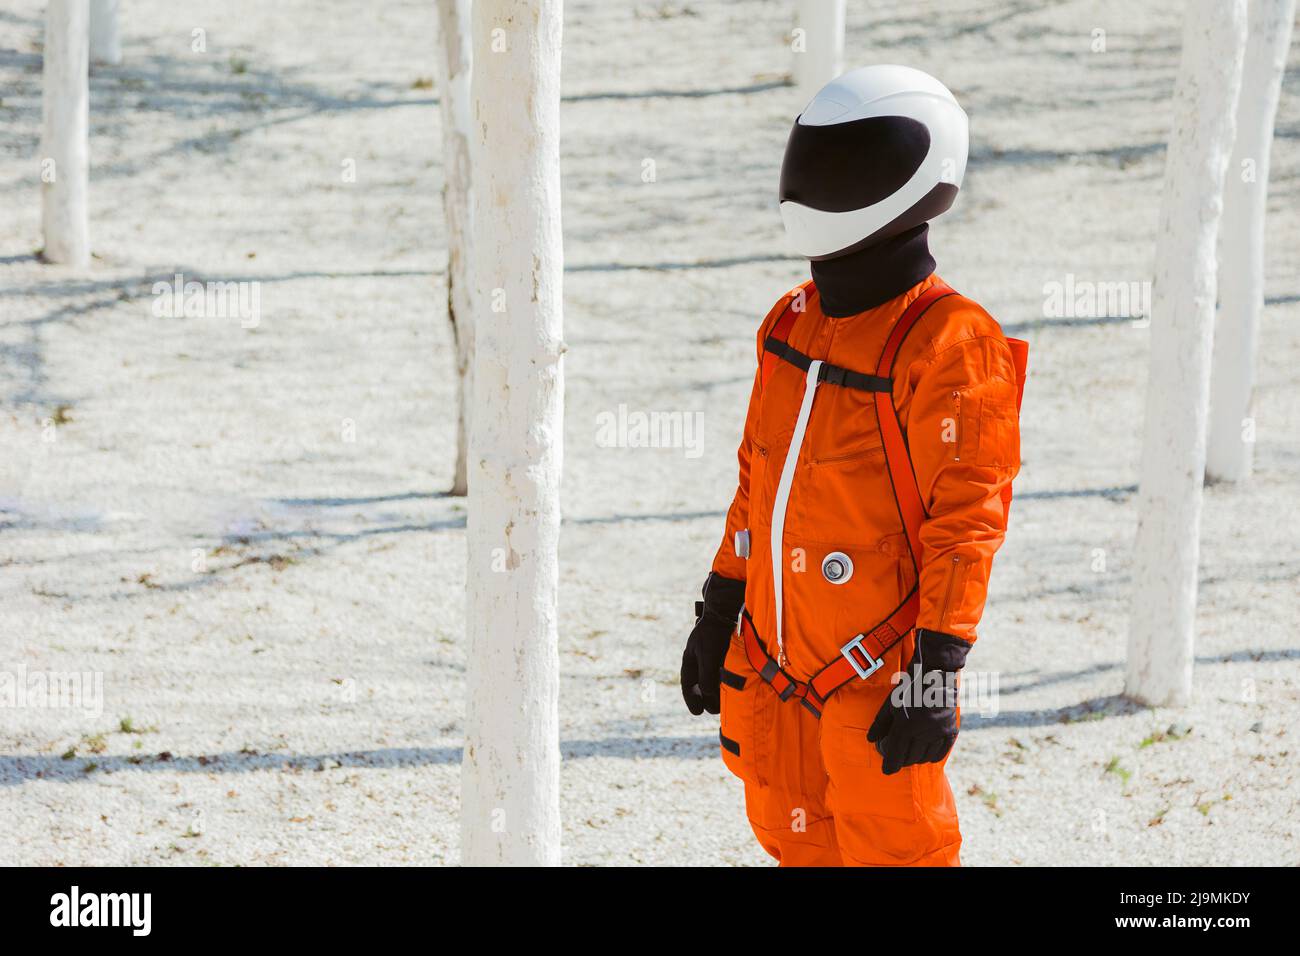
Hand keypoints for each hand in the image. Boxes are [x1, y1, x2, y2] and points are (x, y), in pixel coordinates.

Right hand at [680, 573, 744, 715]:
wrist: (727, 611)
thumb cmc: (713, 632)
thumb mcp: (707, 655)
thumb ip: (706, 676)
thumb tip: (708, 696)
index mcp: (690, 660)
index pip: (688, 685)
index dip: (691, 700)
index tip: (698, 712)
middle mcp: (700, 660)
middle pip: (701, 686)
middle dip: (707, 699)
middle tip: (715, 710)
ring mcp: (713, 658)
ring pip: (714, 681)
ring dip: (718, 692)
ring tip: (727, 702)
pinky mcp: (726, 657)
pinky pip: (725, 674)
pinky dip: (728, 683)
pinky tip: (737, 688)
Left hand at [866, 629, 971, 774]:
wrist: (935, 675)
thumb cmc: (909, 688)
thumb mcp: (890, 704)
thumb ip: (880, 724)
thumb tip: (871, 740)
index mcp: (905, 726)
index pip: (896, 754)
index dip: (890, 765)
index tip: (887, 771)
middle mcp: (922, 732)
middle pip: (910, 758)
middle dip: (901, 761)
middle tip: (897, 759)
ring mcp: (938, 733)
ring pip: (925, 757)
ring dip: (916, 759)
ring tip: (910, 755)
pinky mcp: (950, 731)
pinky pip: (940, 753)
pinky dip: (931, 757)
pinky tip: (925, 754)